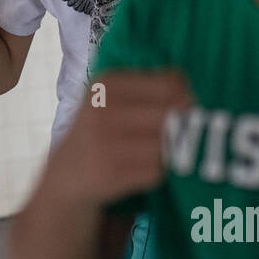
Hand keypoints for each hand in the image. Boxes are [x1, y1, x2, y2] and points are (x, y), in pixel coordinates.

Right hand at [47, 70, 193, 205]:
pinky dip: (155, 173)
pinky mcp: (110, 173)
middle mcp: (103, 109)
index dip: (185, 97)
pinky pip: (158, 171)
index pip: (172, 84)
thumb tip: (192, 103)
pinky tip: (137, 169)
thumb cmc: (103, 130)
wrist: (67, 174)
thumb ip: (154, 92)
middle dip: (179, 126)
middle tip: (169, 133)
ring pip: (167, 145)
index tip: (177, 108)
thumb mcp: (115, 99)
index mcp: (108, 83)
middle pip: (172, 114)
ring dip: (167, 153)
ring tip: (146, 152)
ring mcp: (105, 142)